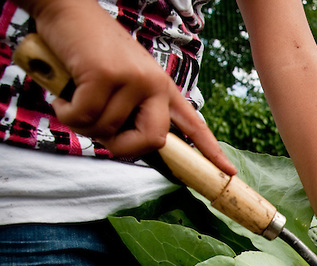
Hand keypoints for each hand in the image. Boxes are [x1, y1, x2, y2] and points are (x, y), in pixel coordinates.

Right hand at [22, 0, 235, 174]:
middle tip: (99, 134)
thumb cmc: (90, 50)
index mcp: (163, 88)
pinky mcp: (105, 75)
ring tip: (72, 101)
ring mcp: (133, 78)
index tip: (228, 171)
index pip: (194, 123)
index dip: (210, 150)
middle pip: (153, 140)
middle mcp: (154, 84)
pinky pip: (85, 116)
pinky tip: (61, 97)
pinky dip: (67, 113)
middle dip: (123, 148)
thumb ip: (131, 110)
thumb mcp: (123, 81)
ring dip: (83, 125)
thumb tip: (127, 144)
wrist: (67, 10)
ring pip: (109, 130)